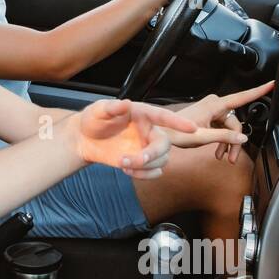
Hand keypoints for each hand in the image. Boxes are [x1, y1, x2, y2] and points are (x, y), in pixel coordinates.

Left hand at [72, 99, 198, 179]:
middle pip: (164, 145)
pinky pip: (154, 172)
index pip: (164, 116)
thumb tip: (126, 103)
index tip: (193, 127)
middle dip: (153, 155)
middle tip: (136, 159)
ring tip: (123, 163)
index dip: (179, 121)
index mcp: (143, 114)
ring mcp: (147, 148)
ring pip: (161, 161)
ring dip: (145, 166)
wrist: (85, 139)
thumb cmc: (93, 120)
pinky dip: (144, 175)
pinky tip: (127, 170)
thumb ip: (111, 107)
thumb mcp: (98, 110)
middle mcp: (149, 131)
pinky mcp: (142, 162)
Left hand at [171, 81, 274, 163]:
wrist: (164, 135)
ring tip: (223, 157)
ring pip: (229, 128)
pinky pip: (222, 128)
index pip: (242, 97)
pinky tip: (218, 151)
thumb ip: (224, 137)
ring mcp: (212, 111)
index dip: (258, 91)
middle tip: (232, 158)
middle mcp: (215, 105)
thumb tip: (243, 138)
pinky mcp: (209, 117)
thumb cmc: (178, 133)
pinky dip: (222, 140)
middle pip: (235, 123)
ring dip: (227, 143)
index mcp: (215, 105)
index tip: (271, 84)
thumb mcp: (203, 137)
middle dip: (235, 141)